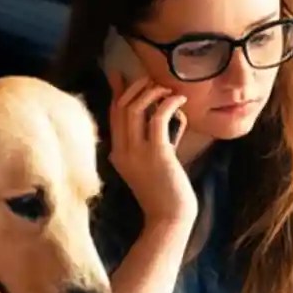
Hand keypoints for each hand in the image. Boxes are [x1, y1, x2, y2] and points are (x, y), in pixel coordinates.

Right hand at [107, 70, 197, 227]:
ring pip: (135, 108)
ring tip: (167, 90)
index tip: (120, 74)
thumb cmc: (165, 194)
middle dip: (135, 88)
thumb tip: (156, 120)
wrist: (169, 218)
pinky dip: (168, 104)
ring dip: (152, 93)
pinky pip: (158, 118)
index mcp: (118, 154)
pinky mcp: (157, 154)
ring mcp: (138, 153)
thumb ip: (149, 144)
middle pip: (121, 108)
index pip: (112, 116)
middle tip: (151, 80)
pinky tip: (179, 100)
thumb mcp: (150, 165)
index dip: (117, 92)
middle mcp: (123, 151)